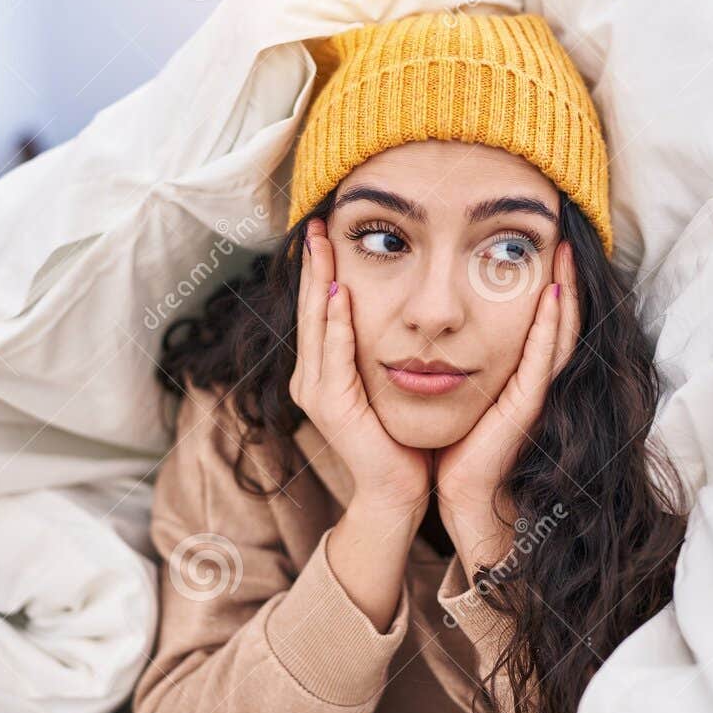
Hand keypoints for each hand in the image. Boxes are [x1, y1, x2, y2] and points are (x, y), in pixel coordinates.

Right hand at [290, 217, 431, 523]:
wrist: (399, 490)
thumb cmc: (402, 437)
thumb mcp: (389, 382)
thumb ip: (383, 349)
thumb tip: (401, 309)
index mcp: (323, 371)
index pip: (320, 309)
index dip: (321, 269)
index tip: (328, 231)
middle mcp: (311, 378)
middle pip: (310, 309)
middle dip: (313, 265)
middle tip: (317, 223)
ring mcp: (316, 392)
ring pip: (316, 325)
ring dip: (318, 282)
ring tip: (322, 244)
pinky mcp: (330, 407)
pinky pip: (333, 355)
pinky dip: (336, 324)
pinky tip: (339, 295)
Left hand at [435, 241, 579, 571]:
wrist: (458, 493)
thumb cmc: (453, 444)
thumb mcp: (454, 388)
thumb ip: (454, 356)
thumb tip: (426, 320)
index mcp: (515, 371)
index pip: (535, 316)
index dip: (542, 280)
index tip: (538, 240)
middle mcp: (531, 377)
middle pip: (556, 316)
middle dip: (561, 275)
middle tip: (561, 234)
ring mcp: (534, 390)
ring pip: (558, 330)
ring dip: (564, 289)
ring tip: (564, 251)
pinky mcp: (527, 405)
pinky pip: (544, 358)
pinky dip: (551, 326)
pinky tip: (553, 295)